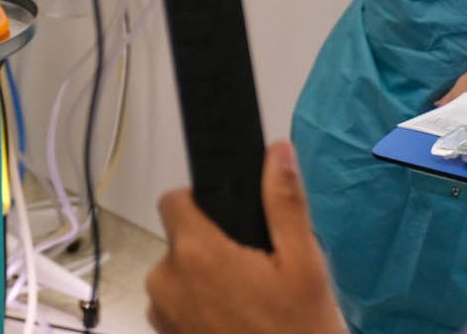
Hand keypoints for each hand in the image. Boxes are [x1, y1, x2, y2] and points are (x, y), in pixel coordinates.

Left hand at [146, 142, 346, 333]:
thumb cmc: (302, 332)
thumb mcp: (305, 266)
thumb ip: (285, 204)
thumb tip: (277, 152)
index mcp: (196, 253)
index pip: (174, 200)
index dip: (199, 204)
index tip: (228, 221)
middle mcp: (166, 280)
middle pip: (179, 240)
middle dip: (210, 248)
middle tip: (255, 272)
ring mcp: (161, 314)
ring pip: (177, 276)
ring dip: (204, 282)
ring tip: (249, 305)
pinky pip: (175, 308)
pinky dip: (199, 311)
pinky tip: (235, 325)